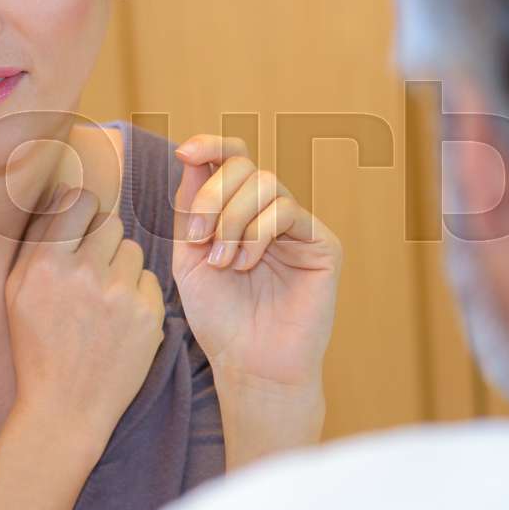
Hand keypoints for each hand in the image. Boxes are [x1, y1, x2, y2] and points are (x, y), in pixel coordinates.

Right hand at [5, 185, 165, 445]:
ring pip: (133, 251)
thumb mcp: (17, 291)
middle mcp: (84, 274)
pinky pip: (149, 281)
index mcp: (46, 264)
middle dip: (102, 242)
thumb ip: (38, 239)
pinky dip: (137, 295)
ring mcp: (120, 294)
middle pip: (111, 224)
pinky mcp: (149, 314)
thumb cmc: (37, 346)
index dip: (82, 212)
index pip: (80, 203)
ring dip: (121, 267)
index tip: (80, 226)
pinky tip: (119, 320)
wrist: (66, 407)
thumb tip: (63, 192)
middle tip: (90, 270)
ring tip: (102, 300)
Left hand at [172, 136, 341, 393]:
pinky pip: (287, 211)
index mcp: (239, 212)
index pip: (231, 160)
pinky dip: (258, 233)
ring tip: (224, 261)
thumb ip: (190, 207)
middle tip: (199, 238)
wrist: (250, 364)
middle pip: (244, 166)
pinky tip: (246, 265)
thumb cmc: (219, 317)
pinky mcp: (322, 243)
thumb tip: (191, 153)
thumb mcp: (190, 257)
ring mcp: (298, 227)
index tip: (186, 152)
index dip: (211, 145)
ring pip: (266, 183)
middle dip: (212, 196)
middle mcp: (270, 213)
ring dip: (233, 219)